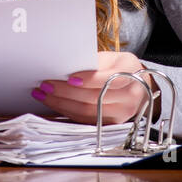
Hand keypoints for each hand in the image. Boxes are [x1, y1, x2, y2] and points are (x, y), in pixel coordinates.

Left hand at [32, 51, 158, 125]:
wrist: (138, 84)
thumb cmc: (119, 66)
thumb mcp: (110, 58)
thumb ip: (92, 63)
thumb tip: (63, 66)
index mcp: (131, 71)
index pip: (108, 78)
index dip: (88, 80)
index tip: (69, 79)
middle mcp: (131, 95)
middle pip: (95, 97)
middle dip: (66, 93)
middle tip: (45, 86)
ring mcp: (124, 112)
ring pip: (88, 111)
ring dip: (62, 104)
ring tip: (43, 95)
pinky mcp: (113, 123)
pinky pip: (87, 120)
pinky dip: (68, 113)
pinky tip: (54, 105)